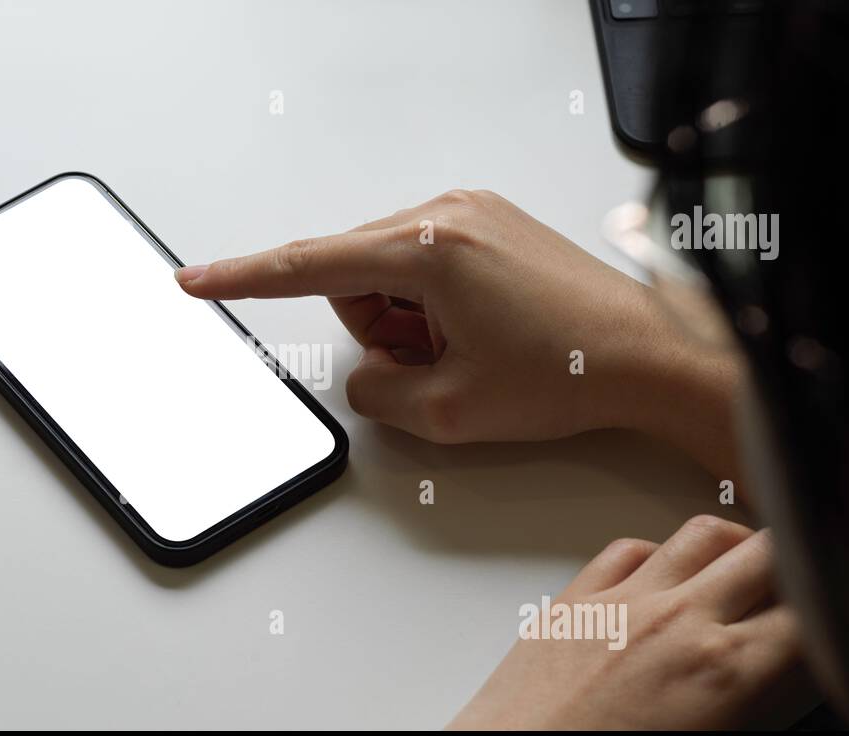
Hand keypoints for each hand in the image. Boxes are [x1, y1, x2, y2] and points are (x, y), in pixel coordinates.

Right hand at [176, 190, 740, 480]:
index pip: (307, 265)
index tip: (197, 280)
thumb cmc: (572, 372)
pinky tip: (479, 328)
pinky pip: (424, 262)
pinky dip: (432, 303)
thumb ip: (374, 394)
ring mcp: (473, 212)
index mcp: (429, 249)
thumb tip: (363, 375)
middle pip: (351, 273)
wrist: (651, 355)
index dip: (243, 279)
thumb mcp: (448, 411)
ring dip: (406, 320)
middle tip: (433, 363)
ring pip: (385, 270)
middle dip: (375, 329)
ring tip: (466, 348)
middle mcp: (448, 214)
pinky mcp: (491, 222)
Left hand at [447, 515, 816, 728]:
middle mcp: (678, 620)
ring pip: (702, 532)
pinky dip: (657, 555)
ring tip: (745, 571)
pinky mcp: (572, 600)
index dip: (836, 616)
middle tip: (800, 592)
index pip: (816, 612)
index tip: (829, 632)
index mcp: (727, 671)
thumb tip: (780, 679)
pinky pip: (628, 548)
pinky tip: (663, 578)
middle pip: (772, 550)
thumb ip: (761, 706)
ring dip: (736, 546)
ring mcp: (621, 602)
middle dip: (799, 565)